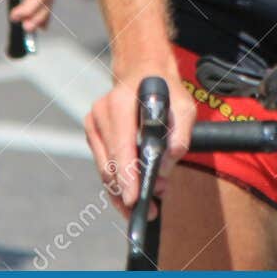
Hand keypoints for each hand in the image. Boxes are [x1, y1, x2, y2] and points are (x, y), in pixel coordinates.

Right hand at [84, 62, 194, 216]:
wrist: (142, 69)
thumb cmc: (165, 89)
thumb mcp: (183, 106)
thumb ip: (179, 136)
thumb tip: (165, 168)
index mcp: (119, 104)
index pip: (121, 149)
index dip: (128, 177)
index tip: (134, 200)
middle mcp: (101, 113)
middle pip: (109, 165)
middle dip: (129, 191)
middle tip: (152, 208)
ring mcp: (93, 122)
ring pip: (104, 169)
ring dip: (123, 189)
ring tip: (149, 201)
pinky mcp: (92, 131)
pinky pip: (103, 163)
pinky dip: (118, 179)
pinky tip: (134, 188)